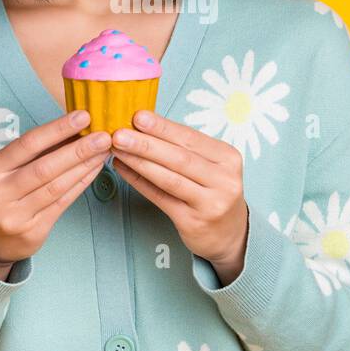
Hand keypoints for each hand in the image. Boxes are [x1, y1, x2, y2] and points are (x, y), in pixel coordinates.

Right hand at [0, 109, 110, 279]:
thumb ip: (35, 151)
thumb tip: (74, 127)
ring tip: (103, 151)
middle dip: (77, 150)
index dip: (57, 129)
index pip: (27, 144)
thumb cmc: (3, 193)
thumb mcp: (6, 170)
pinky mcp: (32, 232)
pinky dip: (81, 184)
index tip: (83, 117)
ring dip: (84, 167)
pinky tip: (94, 170)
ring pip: (56, 187)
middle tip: (103, 137)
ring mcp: (15, 216)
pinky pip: (62, 203)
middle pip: (44, 168)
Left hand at [111, 109, 248, 284]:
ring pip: (168, 179)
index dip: (162, 127)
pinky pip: (161, 198)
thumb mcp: (213, 166)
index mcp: (228, 158)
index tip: (138, 117)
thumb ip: (185, 148)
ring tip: (118, 150)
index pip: (190, 138)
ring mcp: (210, 203)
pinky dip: (139, 183)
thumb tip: (145, 126)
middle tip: (121, 134)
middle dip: (146, 144)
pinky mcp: (194, 222)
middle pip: (179, 158)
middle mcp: (224, 180)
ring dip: (139, 162)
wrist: (231, 234)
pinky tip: (124, 170)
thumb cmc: (214, 192)